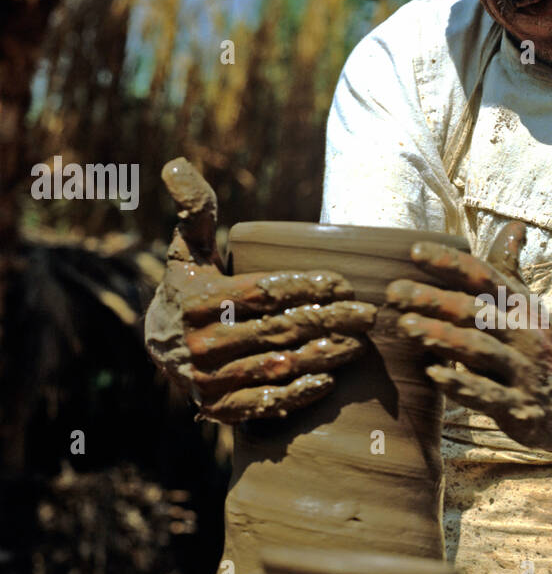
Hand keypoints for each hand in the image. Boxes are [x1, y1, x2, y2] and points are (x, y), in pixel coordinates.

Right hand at [144, 158, 375, 421]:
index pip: (261, 292)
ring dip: (323, 356)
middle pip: (277, 330)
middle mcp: (201, 343)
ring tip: (359, 343)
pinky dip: (297, 393)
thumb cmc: (189, 286)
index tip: (342, 282)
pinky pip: (264, 402)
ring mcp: (209, 380)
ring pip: (277, 366)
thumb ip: (195, 210)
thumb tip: (176, 164)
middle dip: (327, 321)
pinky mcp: (218, 409)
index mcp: (197, 300)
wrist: (161, 346)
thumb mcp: (188, 248)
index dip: (304, 287)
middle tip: (367, 314)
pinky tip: (328, 380)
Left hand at [385, 222, 551, 452]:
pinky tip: (435, 376)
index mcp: (522, 308)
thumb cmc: (547, 351)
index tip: (414, 250)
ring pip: (479, 348)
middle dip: (434, 299)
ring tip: (406, 327)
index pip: (485, 276)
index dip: (451, 262)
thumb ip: (512, 271)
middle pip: (475, 310)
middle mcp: (523, 334)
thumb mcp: (533, 308)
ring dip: (442, 336)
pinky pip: (489, 395)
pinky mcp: (520, 409)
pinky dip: (462, 385)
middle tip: (393, 292)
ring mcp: (523, 372)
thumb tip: (514, 225)